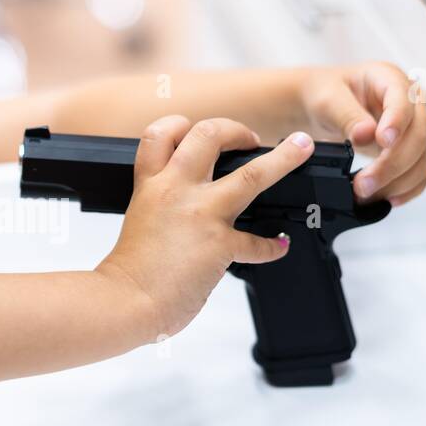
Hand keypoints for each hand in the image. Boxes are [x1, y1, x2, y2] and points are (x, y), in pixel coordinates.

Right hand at [96, 116, 315, 339]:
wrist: (125, 301)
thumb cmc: (128, 271)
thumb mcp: (138, 221)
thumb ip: (161, 206)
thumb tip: (183, 211)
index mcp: (151, 185)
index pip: (159, 135)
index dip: (178, 124)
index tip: (193, 128)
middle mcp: (176, 191)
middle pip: (208, 136)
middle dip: (234, 130)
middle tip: (250, 139)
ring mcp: (200, 214)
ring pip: (252, 174)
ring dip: (283, 159)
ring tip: (300, 149)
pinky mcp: (220, 244)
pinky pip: (256, 242)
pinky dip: (271, 246)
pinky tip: (278, 246)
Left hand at [298, 61, 425, 206]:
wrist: (323, 107)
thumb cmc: (325, 95)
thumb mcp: (327, 100)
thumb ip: (346, 115)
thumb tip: (365, 134)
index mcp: (389, 78)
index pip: (404, 100)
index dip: (397, 123)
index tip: (383, 142)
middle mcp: (410, 102)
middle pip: (418, 134)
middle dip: (392, 163)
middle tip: (364, 183)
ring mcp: (414, 126)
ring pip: (423, 157)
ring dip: (399, 181)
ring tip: (367, 194)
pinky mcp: (411, 148)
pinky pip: (420, 171)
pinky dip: (407, 188)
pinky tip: (388, 198)